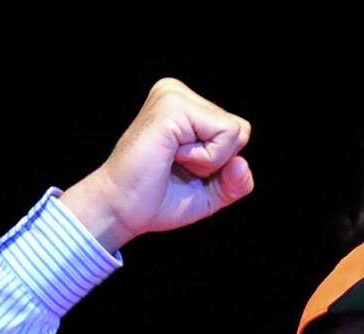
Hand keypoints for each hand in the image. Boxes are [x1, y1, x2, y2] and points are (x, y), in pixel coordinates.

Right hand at [60, 78, 252, 250]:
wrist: (121, 209)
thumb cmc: (158, 200)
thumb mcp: (210, 194)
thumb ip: (236, 182)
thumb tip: (242, 163)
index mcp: (186, 108)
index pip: (238, 133)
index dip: (221, 165)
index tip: (184, 170)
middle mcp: (179, 93)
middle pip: (240, 130)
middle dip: (218, 163)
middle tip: (178, 167)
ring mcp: (174, 95)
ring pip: (234, 132)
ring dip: (210, 162)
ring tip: (172, 161)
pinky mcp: (173, 105)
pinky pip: (223, 135)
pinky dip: (205, 160)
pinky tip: (171, 157)